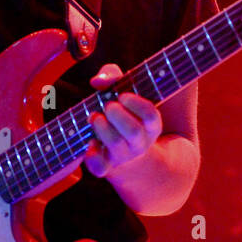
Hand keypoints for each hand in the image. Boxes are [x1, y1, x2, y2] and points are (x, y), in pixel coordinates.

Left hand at [84, 64, 163, 178]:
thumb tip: (97, 81)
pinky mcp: (106, 166)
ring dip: (102, 127)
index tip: (122, 95)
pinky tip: (90, 141)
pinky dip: (91, 154)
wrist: (123, 150)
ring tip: (94, 116)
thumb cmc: (121, 111)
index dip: (136, 104)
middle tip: (108, 106)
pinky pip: (99, 166)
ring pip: (116, 145)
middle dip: (117, 115)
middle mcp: (140, 142)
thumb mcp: (123, 90)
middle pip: (134, 132)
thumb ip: (112, 75)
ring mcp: (124, 156)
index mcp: (151, 125)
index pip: (151, 116)